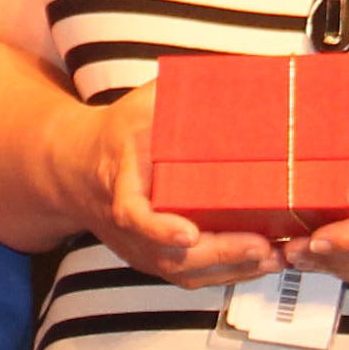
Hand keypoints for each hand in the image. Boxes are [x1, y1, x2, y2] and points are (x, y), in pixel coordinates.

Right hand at [62, 87, 283, 290]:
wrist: (76, 170)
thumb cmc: (113, 136)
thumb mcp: (136, 106)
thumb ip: (171, 95)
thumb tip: (226, 74)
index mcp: (120, 185)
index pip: (133, 215)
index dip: (160, 229)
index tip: (188, 233)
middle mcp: (129, 228)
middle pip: (169, 255)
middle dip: (219, 254)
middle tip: (260, 245)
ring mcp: (141, 248)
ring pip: (184, 272)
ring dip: (231, 269)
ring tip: (272, 256)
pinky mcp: (155, 258)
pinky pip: (191, 275)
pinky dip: (228, 273)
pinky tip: (261, 262)